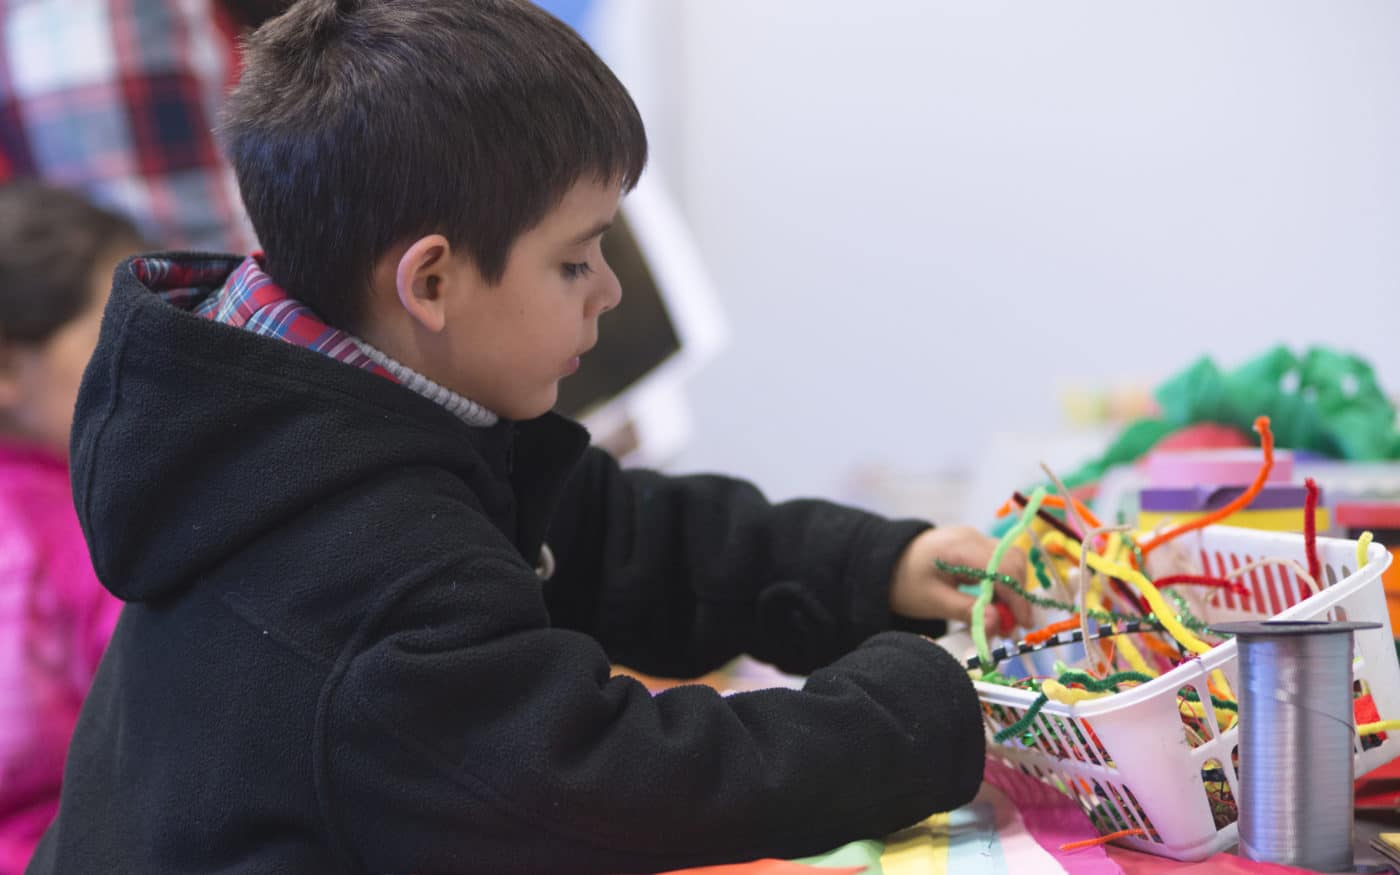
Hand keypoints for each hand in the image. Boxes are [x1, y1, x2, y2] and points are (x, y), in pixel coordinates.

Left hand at [890, 525, 1031, 636]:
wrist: (884, 563)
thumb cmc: (904, 582)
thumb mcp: (932, 601)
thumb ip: (967, 611)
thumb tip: (998, 625)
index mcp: (959, 547)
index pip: (1002, 568)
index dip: (1017, 597)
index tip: (1022, 624)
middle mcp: (971, 537)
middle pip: (1012, 561)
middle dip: (1018, 595)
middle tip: (1013, 627)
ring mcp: (974, 539)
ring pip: (1009, 562)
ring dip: (1012, 592)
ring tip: (1004, 622)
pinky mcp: (974, 547)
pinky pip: (998, 564)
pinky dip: (1002, 587)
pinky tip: (996, 608)